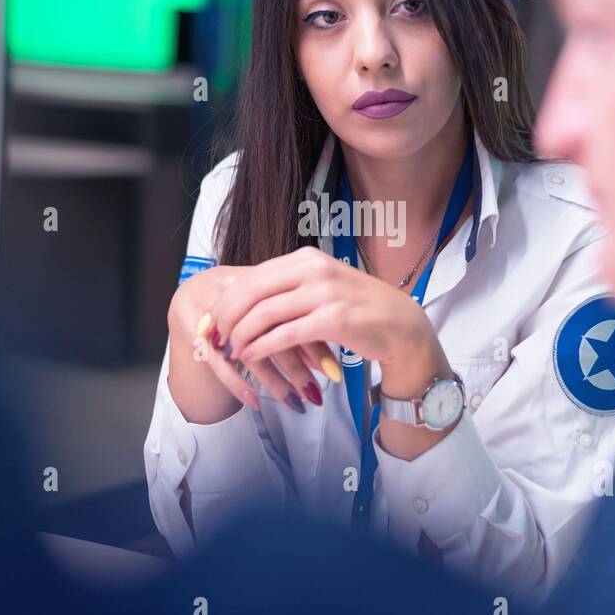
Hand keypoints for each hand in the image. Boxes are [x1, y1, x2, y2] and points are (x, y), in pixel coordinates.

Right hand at [168, 264, 338, 419]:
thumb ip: (303, 334)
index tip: (333, 371)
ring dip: (273, 380)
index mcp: (267, 284)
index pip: (296, 315)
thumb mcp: (278, 314)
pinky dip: (237, 383)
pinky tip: (254, 402)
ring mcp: (220, 314)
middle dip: (297, 367)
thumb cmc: (250, 305)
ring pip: (248, 349)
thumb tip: (330, 368)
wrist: (200, 292)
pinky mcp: (200, 334)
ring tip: (294, 403)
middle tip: (315, 393)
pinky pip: (218, 362)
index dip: (315, 344)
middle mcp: (243, 296)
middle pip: (273, 332)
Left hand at [205, 247, 454, 457]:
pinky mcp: (335, 319)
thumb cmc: (357, 310)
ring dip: (241, 335)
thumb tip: (238, 294)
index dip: (227, 299)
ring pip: (265, 313)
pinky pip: (285, 334)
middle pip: (253, 291)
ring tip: (230, 350)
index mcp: (307, 258)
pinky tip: (250, 356)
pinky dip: (262, 347)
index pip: (254, 275)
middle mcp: (315, 269)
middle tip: (214, 337)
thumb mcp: (320, 288)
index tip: (212, 319)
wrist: (401, 327)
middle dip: (227, 317)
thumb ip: (286, 288)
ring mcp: (326, 293)